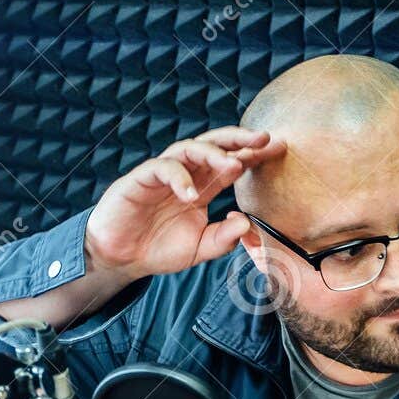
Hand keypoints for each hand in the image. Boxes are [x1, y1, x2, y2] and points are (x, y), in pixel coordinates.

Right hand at [84, 126, 283, 278]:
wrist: (119, 258)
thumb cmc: (158, 248)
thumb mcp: (199, 249)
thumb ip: (223, 239)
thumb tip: (246, 223)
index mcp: (202, 186)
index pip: (232, 163)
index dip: (254, 154)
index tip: (279, 149)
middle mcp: (185, 173)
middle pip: (215, 145)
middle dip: (240, 139)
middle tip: (263, 140)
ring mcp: (163, 173)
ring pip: (190, 149)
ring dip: (214, 154)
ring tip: (233, 165)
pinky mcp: (140, 179)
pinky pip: (162, 169)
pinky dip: (179, 178)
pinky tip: (190, 195)